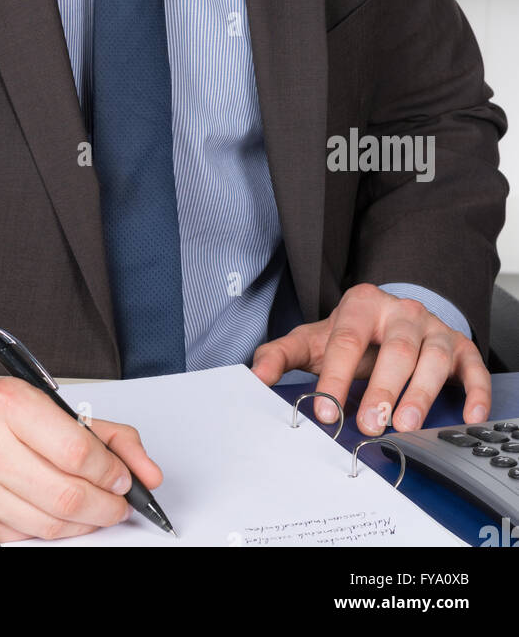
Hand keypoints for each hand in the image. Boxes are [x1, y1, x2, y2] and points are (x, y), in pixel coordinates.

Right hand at [0, 377, 162, 545]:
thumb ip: (101, 431)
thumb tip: (146, 470)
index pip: (77, 451)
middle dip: (106, 506)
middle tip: (117, 503)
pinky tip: (51, 514)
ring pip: (50, 526)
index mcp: (6, 404)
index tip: (123, 478)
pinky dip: (49, 531)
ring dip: (83, 523)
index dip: (112, 472)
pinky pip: (25, 538)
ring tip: (92, 510)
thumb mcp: (38, 403)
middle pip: (67, 496)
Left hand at [251, 283, 490, 435]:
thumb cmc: (350, 335)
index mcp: (361, 305)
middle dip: (382, 388)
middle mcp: (400, 312)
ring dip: (421, 393)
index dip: (336, 376)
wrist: (390, 316)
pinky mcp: (460, 347)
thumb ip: (281, 354)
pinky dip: (475, 390)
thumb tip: (254, 375)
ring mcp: (432, 328)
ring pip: (432, 358)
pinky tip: (470, 414)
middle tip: (369, 424)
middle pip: (394, 349)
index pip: (347, 340)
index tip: (327, 410)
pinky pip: (472, 366)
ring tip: (405, 425)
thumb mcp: (313, 339)